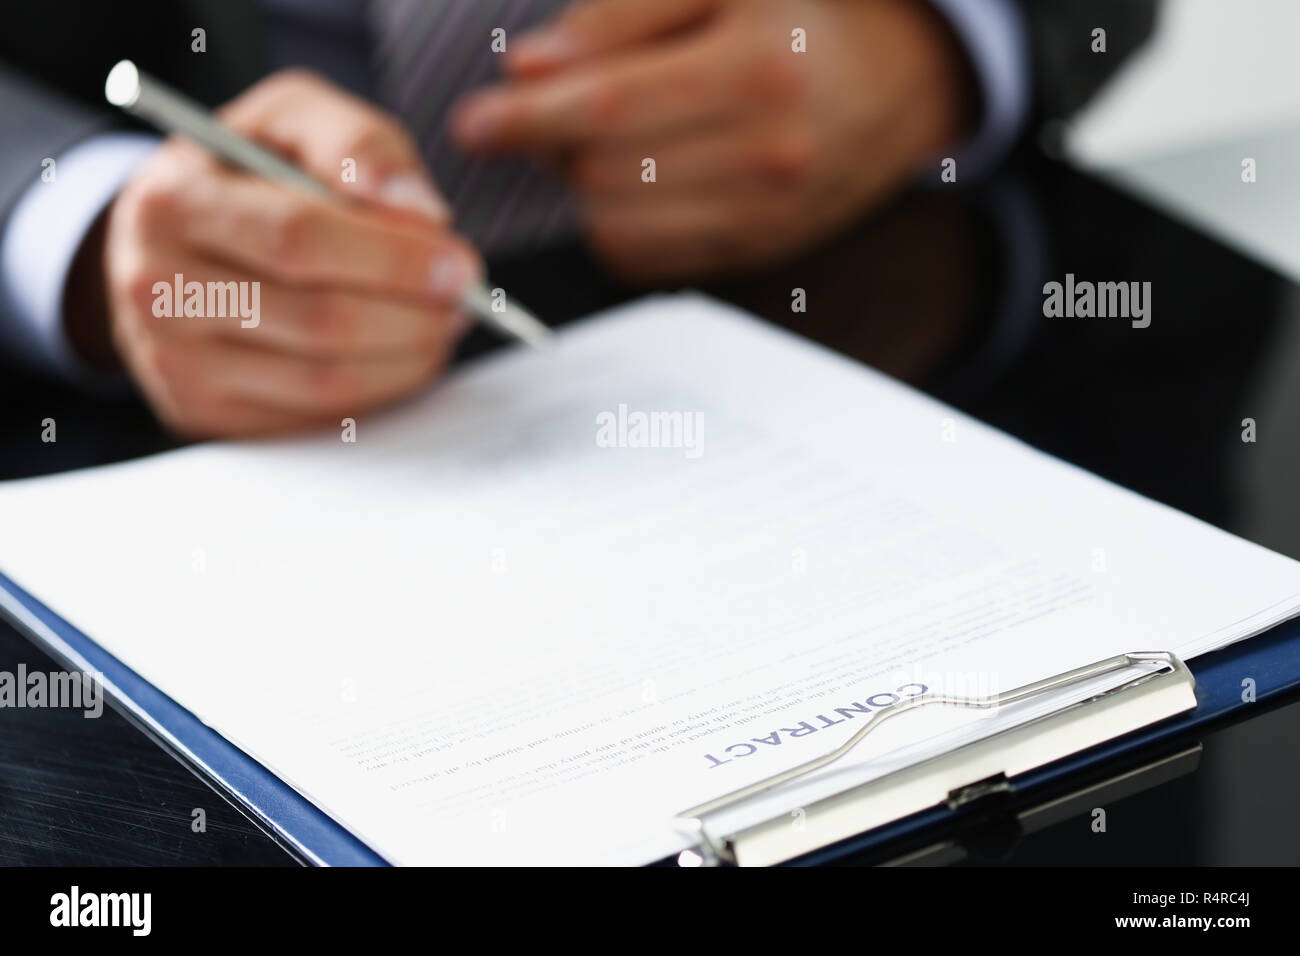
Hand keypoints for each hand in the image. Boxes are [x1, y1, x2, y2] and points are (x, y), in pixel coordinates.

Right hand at [74, 69, 481, 437]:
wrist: (173, 236)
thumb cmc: (250, 171)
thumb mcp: (295, 119)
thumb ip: (359, 143)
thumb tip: (418, 209)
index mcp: (174, 202)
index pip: (299, 239)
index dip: (394, 257)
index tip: (459, 263)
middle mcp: (157, 288)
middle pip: (320, 320)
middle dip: (415, 313)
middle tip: (465, 299)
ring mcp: (175, 362)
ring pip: (325, 380)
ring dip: (409, 357)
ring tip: (442, 323)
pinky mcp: (205, 413)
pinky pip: (318, 417)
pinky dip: (380, 390)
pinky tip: (402, 355)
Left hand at [450, 0, 972, 281]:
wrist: (893, 85)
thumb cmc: (797, 16)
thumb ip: (620, 14)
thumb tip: (530, 68)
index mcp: (757, 69)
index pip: (610, 107)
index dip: (527, 119)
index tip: (474, 124)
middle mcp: (768, 155)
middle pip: (603, 174)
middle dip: (553, 146)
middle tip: (547, 113)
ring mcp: (763, 217)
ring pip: (616, 226)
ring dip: (581, 188)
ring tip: (598, 144)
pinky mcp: (752, 253)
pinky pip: (644, 259)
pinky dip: (614, 224)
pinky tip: (631, 183)